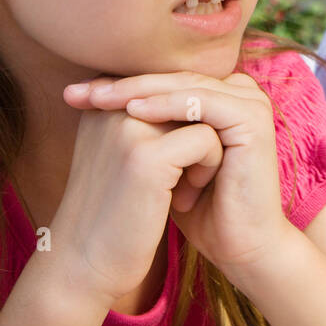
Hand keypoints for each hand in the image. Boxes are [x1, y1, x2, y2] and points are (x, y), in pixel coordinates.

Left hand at [65, 71, 291, 275]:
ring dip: (139, 90)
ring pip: (184, 85)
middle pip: (171, 78)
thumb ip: (146, 126)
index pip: (163, 80)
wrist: (238, 247)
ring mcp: (249, 103)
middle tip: (78, 92)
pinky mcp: (252, 120)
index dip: (119, 85)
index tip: (72, 95)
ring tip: (99, 99)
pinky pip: (203, 102)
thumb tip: (93, 98)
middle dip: (122, 85)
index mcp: (221, 97)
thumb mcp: (162, 160)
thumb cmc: (197, 208)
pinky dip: (167, 105)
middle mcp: (238, 93)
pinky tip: (135, 111)